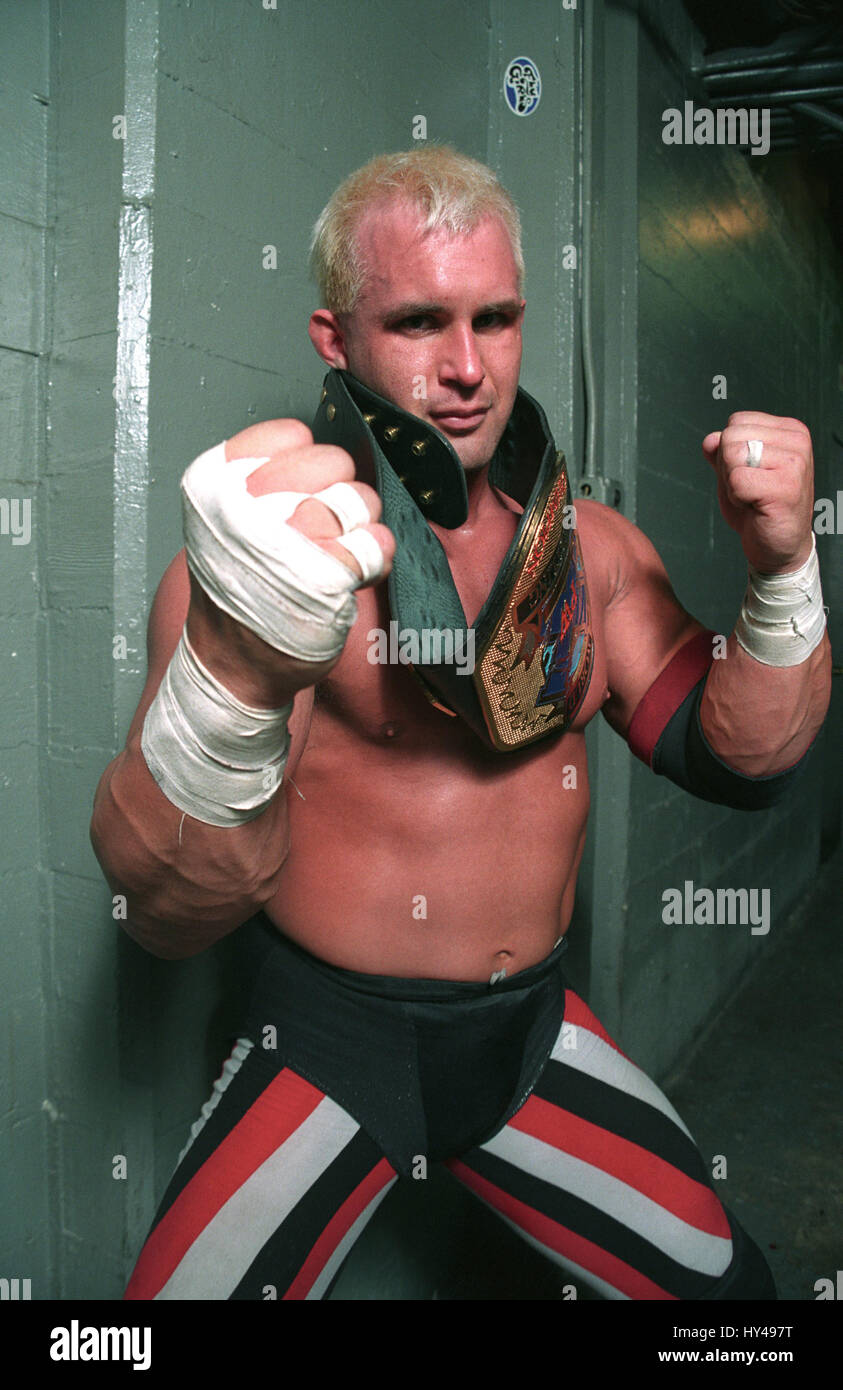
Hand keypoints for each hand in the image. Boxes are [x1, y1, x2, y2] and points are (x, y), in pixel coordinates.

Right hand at [186, 419, 394, 705]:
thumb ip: (265, 478)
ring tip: (331, 555)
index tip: (293, 499)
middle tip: (320, 530)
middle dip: (340, 493)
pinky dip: (373, 560)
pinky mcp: (326, 577)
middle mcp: (245, 505)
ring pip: (361, 499)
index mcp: (215, 482)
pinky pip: (377, 542)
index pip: (293, 435)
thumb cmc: (239, 588)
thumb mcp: (225, 518)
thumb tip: (328, 451)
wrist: (234, 667)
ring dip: (358, 528)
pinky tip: (348, 578)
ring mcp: (286, 539)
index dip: (306, 466)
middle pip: (334, 460)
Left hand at [702, 412, 814, 573]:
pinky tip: (755, 506)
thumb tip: (709, 439)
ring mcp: (794, 463)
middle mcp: (797, 441)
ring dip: (732, 483)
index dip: (730, 451)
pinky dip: (737, 497)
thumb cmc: (760, 509)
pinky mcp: (786, 486)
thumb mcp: (735, 473)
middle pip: (731, 436)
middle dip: (728, 466)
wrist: (779, 547)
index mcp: (789, 431)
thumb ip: (722, 452)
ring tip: (753, 496)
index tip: (750, 473)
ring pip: (732, 455)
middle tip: (750, 489)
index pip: (736, 421)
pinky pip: (736, 480)